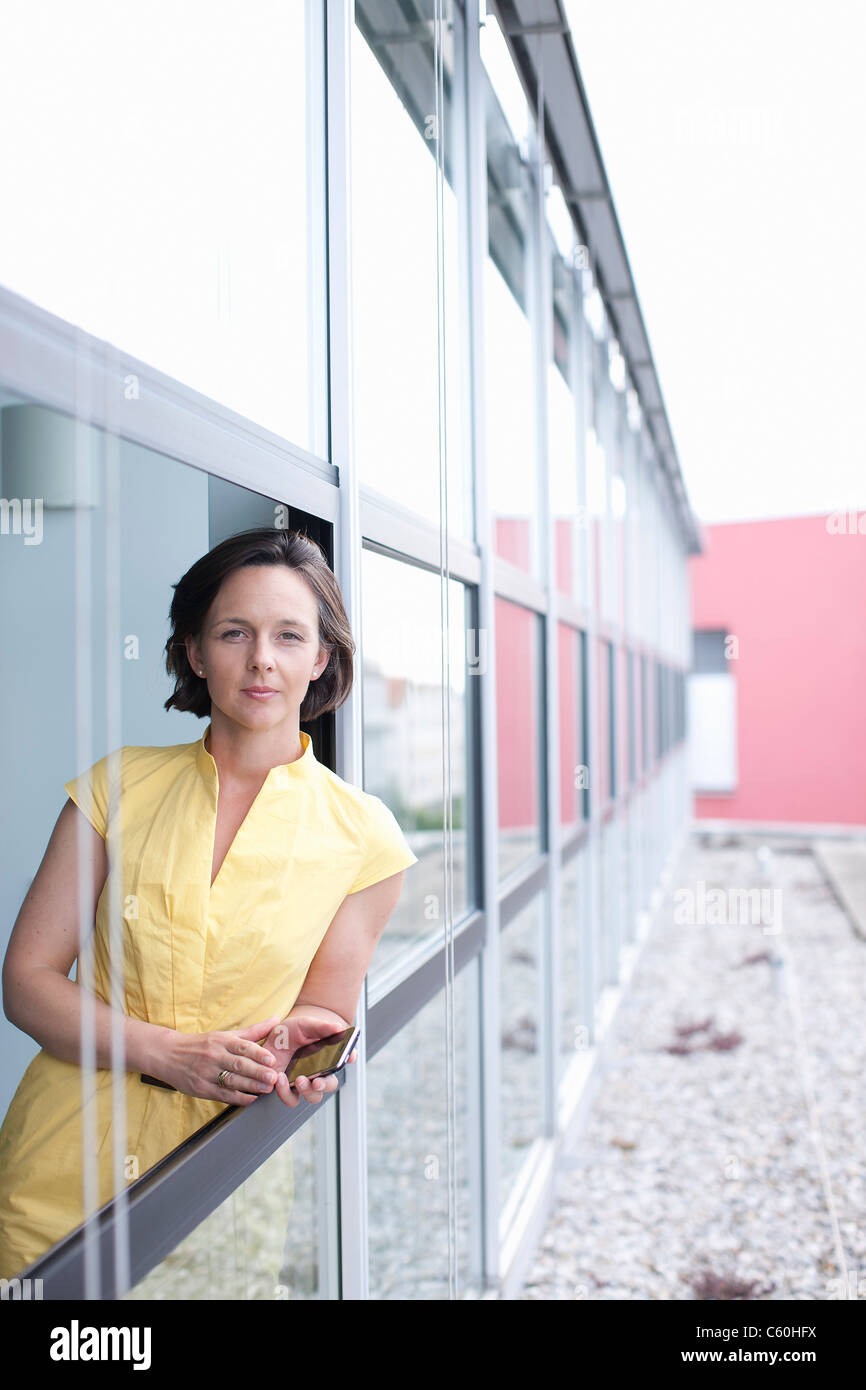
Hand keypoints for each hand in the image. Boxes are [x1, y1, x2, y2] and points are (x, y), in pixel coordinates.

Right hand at [153, 1014, 282, 1104]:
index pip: (242, 1046)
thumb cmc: (202, 1044)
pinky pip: (222, 1095)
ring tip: (266, 1089)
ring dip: (250, 1086)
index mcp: (221, 1041)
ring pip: (231, 1080)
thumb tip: (277, 1019)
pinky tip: (250, 1099)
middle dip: (257, 1072)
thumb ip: (253, 1031)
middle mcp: (214, 1056)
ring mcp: (206, 1073)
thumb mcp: (225, 1034)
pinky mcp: (201, 1088)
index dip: (258, 1053)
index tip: (272, 1059)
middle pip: (238, 1064)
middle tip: (273, 1077)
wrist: (169, 1055)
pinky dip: (237, 1098)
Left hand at [264, 1008, 358, 1108]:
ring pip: (313, 1096)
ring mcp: (303, 1082)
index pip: (344, 1058)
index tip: (350, 1056)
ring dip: (308, 1091)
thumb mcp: (304, 1025)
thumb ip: (321, 1027)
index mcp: (326, 1056)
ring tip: (299, 1080)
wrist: (269, 1040)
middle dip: (325, 1085)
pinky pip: (290, 1098)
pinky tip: (280, 1078)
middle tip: (317, 1082)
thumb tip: (338, 1028)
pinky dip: (285, 1092)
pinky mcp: (287, 1089)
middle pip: (330, 1084)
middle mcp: (318, 1072)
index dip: (350, 1057)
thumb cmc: (290, 1032)